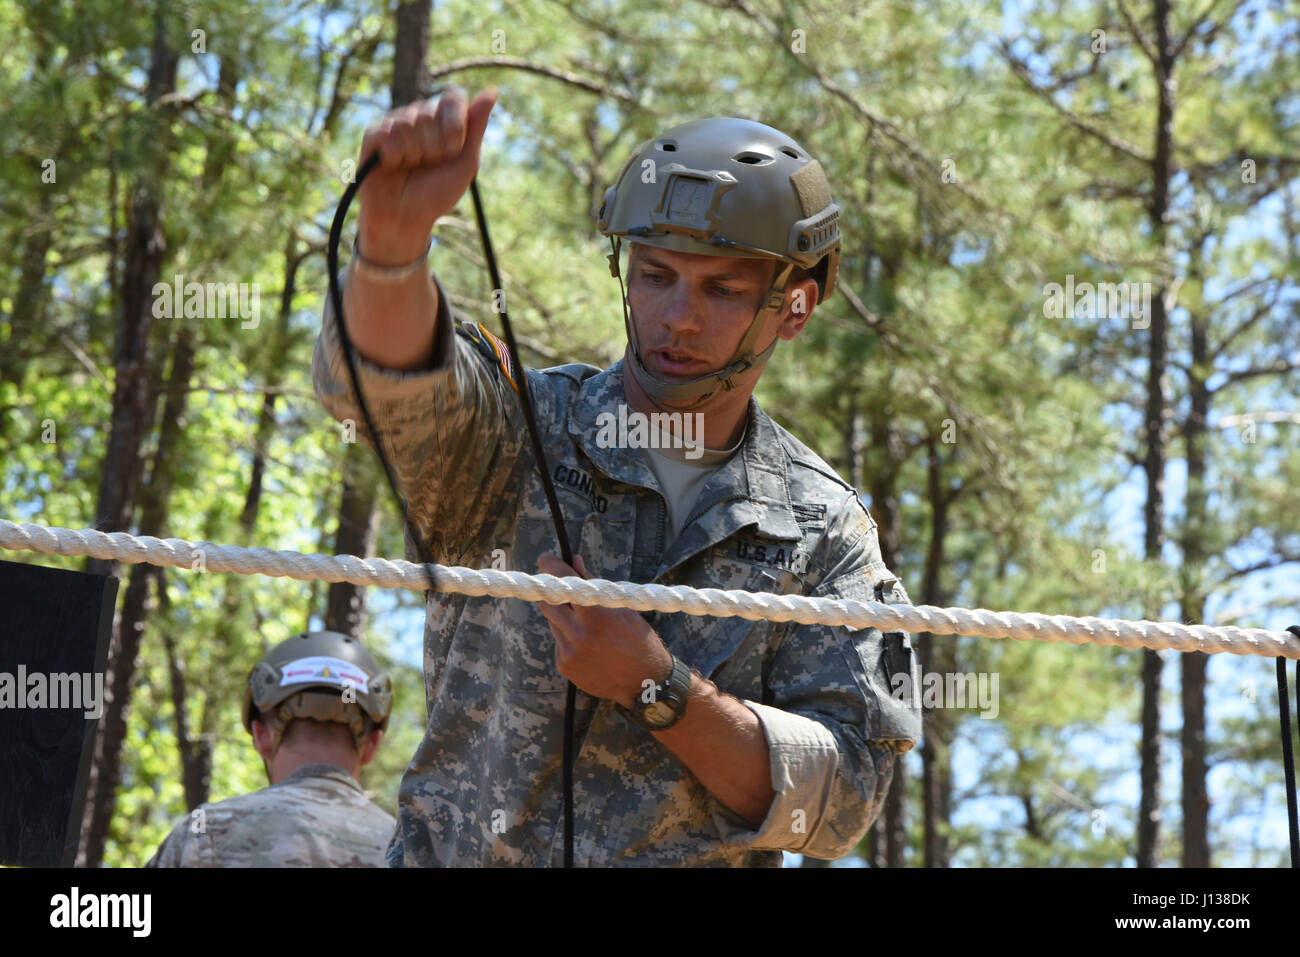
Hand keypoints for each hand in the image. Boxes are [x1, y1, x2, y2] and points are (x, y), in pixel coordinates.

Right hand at [356, 86, 498, 263]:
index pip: (453, 97)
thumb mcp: (465, 162)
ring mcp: (396, 123)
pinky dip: (395, 156)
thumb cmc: (437, 193)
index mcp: (444, 120)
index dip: (453, 124)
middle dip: (434, 146)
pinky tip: (393, 166)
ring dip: (414, 154)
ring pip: (408, 123)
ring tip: (410, 167)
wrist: (406, 218)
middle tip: (428, 164)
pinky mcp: (374, 134)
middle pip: (430, 111)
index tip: (452, 150)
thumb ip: (476, 127)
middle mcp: (420, 116)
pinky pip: (387, 133)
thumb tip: (493, 91)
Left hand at [536, 553, 672, 708]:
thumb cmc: (638, 640)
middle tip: (567, 594)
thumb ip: (594, 585)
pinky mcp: (564, 665)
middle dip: (555, 595)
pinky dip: (568, 639)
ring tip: (588, 627)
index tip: (545, 558)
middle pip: (548, 602)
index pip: (564, 583)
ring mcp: (569, 652)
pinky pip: (559, 642)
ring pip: (553, 623)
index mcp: (596, 615)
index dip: (551, 566)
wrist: (644, 683)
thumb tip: (575, 560)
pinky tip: (589, 646)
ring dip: (564, 618)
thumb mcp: (621, 608)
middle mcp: (578, 634)